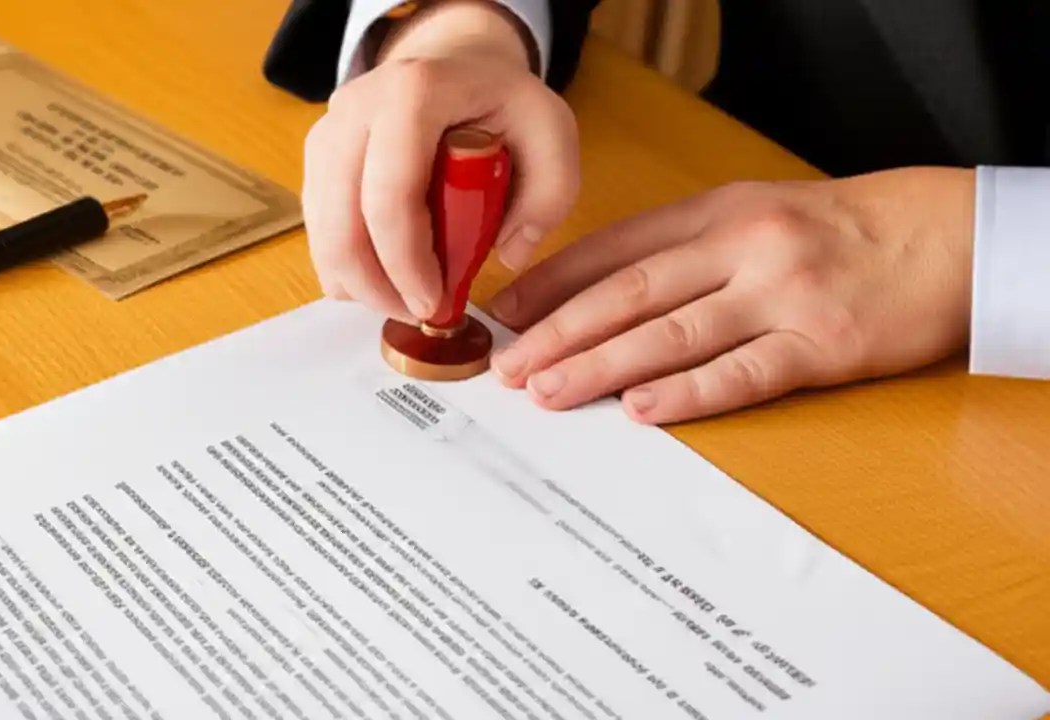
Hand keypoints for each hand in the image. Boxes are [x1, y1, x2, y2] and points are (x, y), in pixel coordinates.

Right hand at [302, 0, 578, 321]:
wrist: (454, 63)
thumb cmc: (502, 102)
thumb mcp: (552, 133)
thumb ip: (549, 195)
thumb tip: (508, 256)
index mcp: (413, 94)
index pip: (391, 196)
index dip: (407, 264)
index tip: (436, 304)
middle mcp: (356, 107)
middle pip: (342, 224)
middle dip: (378, 288)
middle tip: (420, 315)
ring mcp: (329, 132)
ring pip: (323, 235)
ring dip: (361, 285)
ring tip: (407, 301)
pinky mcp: (317, 159)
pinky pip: (320, 231)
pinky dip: (348, 269)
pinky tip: (388, 277)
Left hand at [488, 168, 976, 423]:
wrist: (942, 236)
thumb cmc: (833, 230)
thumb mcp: (751, 213)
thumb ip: (679, 249)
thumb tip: (595, 294)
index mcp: (715, 212)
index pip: (614, 248)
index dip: (551, 283)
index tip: (503, 314)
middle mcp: (740, 247)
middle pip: (629, 291)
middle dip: (558, 330)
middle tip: (508, 365)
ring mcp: (781, 295)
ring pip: (672, 333)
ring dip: (602, 364)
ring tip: (549, 391)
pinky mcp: (822, 344)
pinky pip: (743, 371)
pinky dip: (688, 393)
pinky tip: (641, 409)